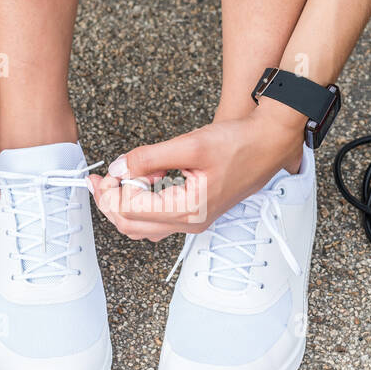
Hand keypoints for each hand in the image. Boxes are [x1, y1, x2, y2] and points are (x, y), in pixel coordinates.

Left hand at [88, 100, 306, 240]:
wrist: (268, 143)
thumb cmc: (238, 144)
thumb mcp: (190, 145)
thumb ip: (150, 158)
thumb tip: (118, 168)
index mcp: (188, 210)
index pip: (130, 212)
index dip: (110, 192)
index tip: (103, 171)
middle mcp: (189, 223)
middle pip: (130, 226)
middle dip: (110, 202)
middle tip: (102, 177)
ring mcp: (192, 221)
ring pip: (142, 226)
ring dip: (125, 204)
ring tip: (127, 175)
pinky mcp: (194, 213)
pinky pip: (156, 219)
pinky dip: (142, 202)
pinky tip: (147, 178)